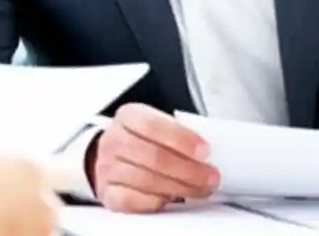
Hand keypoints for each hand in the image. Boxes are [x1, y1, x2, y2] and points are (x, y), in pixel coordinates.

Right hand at [86, 104, 219, 212]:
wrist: (115, 156)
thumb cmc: (145, 140)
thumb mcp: (160, 126)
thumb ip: (179, 133)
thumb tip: (209, 151)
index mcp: (128, 117)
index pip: (151, 125)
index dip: (180, 139)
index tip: (205, 151)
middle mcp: (114, 141)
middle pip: (151, 155)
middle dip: (187, 169)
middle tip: (210, 176)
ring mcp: (108, 168)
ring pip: (146, 180)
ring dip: (180, 187)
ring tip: (201, 189)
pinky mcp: (109, 193)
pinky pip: (134, 200)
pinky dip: (157, 201)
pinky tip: (173, 198)